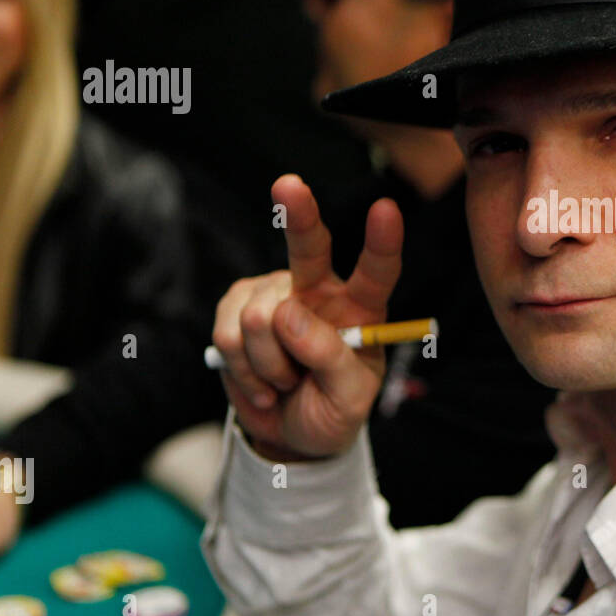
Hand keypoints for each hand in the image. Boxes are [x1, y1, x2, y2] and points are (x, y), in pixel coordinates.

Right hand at [211, 174, 403, 458]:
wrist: (290, 430)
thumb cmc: (331, 410)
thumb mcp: (349, 399)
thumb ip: (331, 358)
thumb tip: (288, 315)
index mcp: (362, 308)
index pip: (376, 273)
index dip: (381, 242)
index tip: (386, 209)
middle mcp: (319, 290)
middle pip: (310, 248)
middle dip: (299, 215)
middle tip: (288, 185)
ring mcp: (275, 294)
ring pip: (261, 318)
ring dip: (269, 364)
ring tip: (286, 381)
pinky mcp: (236, 305)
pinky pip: (229, 334)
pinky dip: (243, 369)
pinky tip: (262, 381)